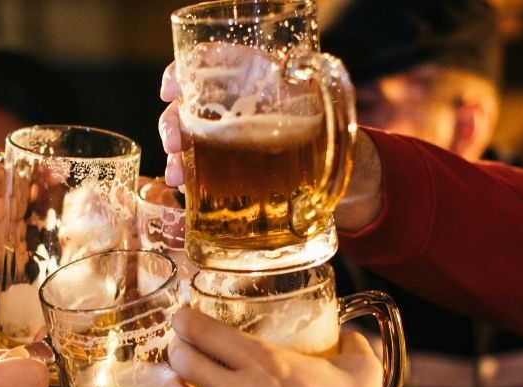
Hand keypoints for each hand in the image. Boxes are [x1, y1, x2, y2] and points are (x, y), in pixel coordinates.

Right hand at [158, 63, 384, 230]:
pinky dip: (188, 177)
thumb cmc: (341, 135)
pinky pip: (199, 168)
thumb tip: (303, 69)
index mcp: (258, 79)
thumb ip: (316, 89)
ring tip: (178, 175)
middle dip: (173, 120)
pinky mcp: (231, 168)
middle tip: (173, 142)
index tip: (171, 90)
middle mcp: (238, 104)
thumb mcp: (331, 108)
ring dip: (176, 154)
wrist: (351, 177)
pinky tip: (184, 189)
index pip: (211, 61)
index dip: (183, 70)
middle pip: (190, 102)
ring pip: (189, 137)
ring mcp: (230, 138)